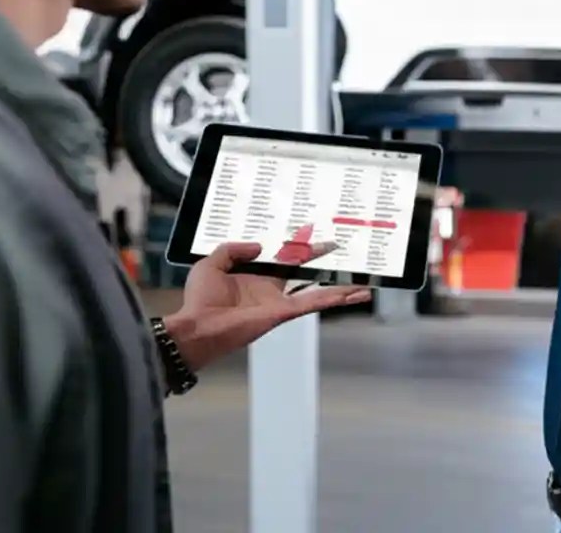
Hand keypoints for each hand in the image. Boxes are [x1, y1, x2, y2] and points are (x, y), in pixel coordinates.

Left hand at [164, 228, 370, 371]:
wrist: (197, 327)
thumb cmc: (199, 300)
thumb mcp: (212, 263)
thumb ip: (233, 249)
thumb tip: (260, 246)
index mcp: (256, 278)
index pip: (283, 259)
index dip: (298, 247)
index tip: (312, 234)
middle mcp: (272, 290)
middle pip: (305, 273)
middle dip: (323, 262)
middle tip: (341, 248)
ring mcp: (280, 302)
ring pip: (317, 293)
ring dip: (340, 290)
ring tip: (362, 286)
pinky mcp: (283, 313)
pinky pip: (313, 303)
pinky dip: (335, 299)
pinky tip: (354, 296)